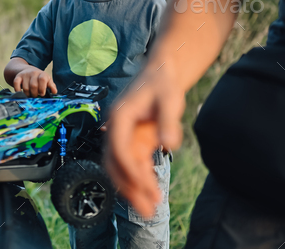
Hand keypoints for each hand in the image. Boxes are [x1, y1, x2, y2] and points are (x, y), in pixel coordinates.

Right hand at [13, 67, 57, 96]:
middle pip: (33, 85)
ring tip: (30, 95)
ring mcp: (25, 75)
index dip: (42, 88)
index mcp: (42, 74)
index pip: (42, 79)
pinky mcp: (18, 77)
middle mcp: (33, 73)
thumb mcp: (47, 80)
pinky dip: (18, 90)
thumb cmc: (39, 78)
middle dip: (35, 94)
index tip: (42, 94)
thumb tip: (54, 92)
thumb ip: (51, 86)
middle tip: (35, 96)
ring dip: (28, 94)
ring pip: (25, 88)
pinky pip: (16, 84)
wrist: (28, 70)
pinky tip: (21, 93)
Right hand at [104, 70, 185, 217]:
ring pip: (120, 168)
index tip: (147, 187)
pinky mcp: (131, 141)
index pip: (119, 149)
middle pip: (115, 163)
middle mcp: (115, 128)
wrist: (160, 74)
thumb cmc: (163, 84)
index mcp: (120, 116)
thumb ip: (168, 121)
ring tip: (150, 209)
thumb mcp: (169, 99)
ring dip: (132, 189)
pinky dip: (140, 180)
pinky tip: (152, 193)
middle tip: (147, 210)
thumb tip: (170, 144)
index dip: (131, 170)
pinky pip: (132, 165)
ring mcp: (122, 136)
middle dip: (129, 188)